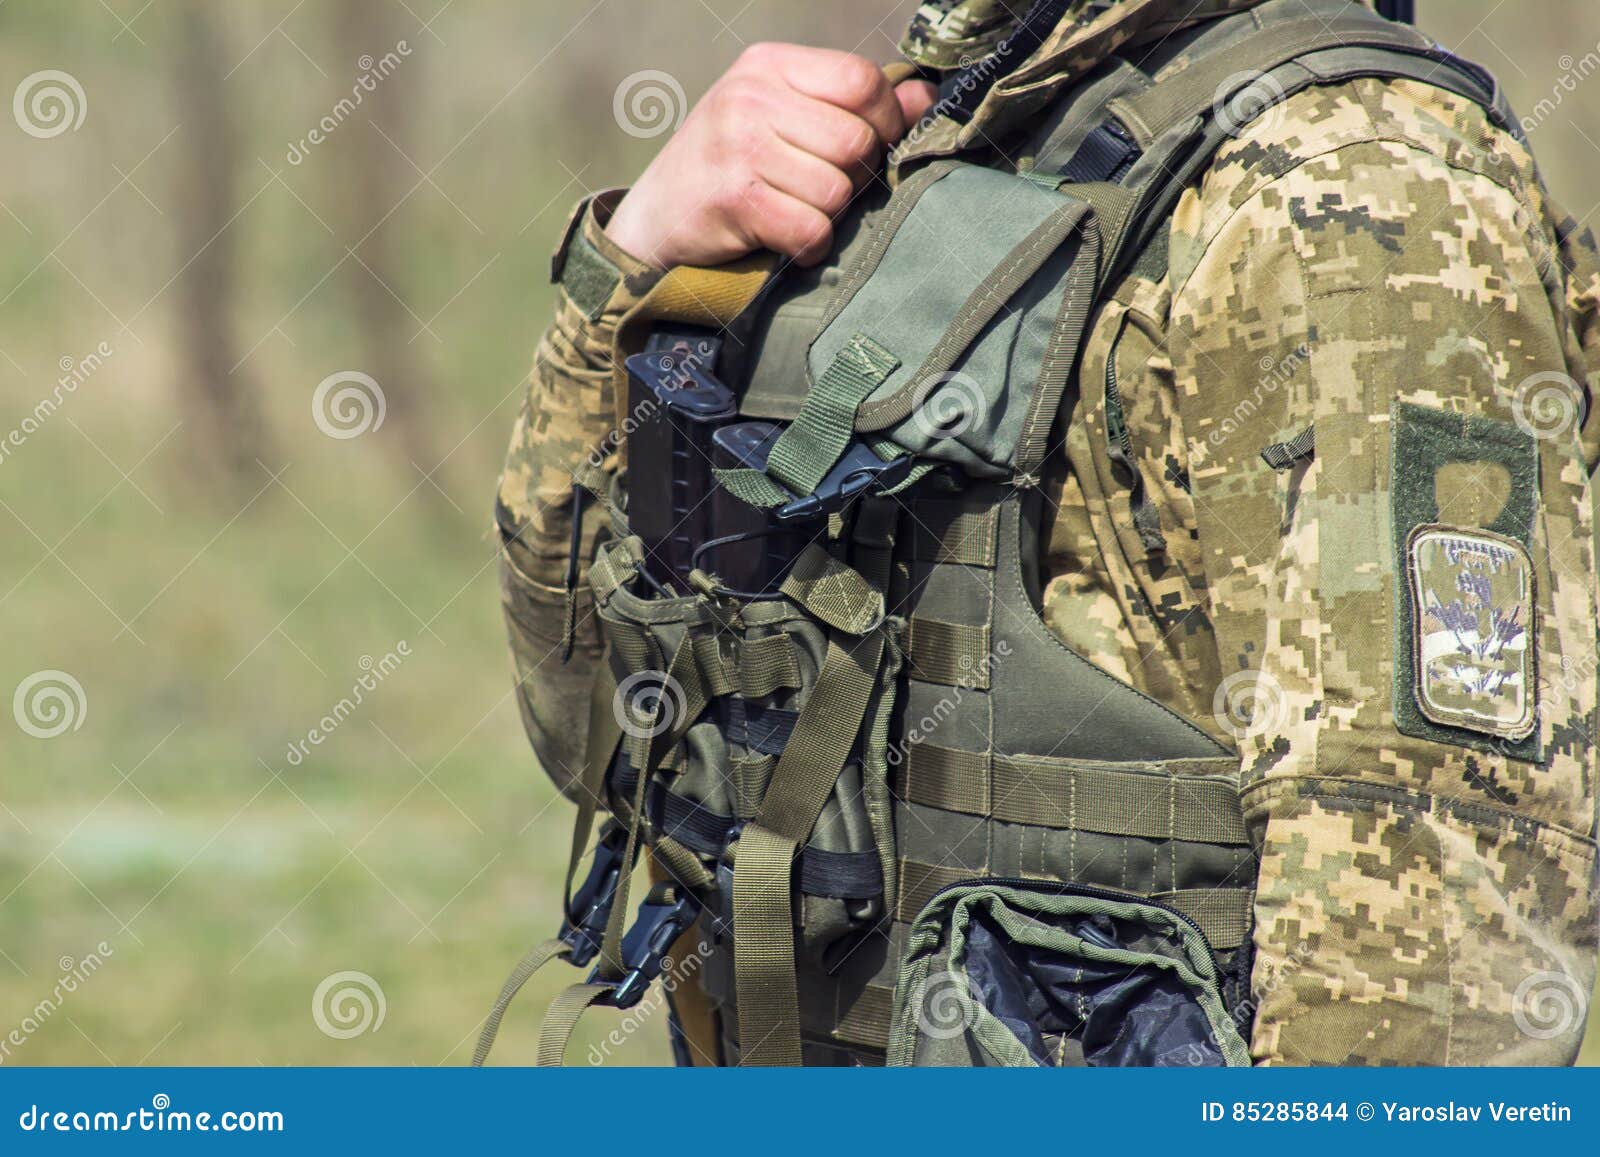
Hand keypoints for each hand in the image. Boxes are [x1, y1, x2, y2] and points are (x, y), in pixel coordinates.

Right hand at [604, 44, 937, 269]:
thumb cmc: (729, 165)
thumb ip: (850, 104)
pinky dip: (808, 246)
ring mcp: (739, 146)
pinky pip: (811, 229)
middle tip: (822, 188)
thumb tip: (923, 97)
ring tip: (794, 211)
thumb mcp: (782, 116)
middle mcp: (750, 96)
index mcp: (768, 64)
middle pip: (856, 142)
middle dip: (853, 178)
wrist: (656, 218)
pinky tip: (786, 239)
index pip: (862, 81)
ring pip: (837, 191)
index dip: (885, 121)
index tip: (872, 146)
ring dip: (827, 216)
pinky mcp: (734, 199)